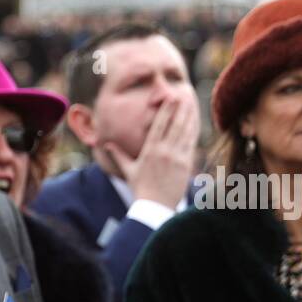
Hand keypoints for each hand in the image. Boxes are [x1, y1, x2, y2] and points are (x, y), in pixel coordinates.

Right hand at [102, 93, 199, 208]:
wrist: (154, 207)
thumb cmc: (140, 189)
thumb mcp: (128, 170)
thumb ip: (119, 155)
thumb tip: (106, 145)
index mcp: (150, 151)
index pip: (159, 125)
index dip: (166, 110)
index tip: (170, 98)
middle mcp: (164, 151)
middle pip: (175, 124)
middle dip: (180, 109)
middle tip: (185, 94)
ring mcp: (177, 157)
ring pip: (185, 132)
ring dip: (189, 116)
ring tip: (192, 104)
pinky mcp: (186, 165)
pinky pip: (191, 144)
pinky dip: (194, 131)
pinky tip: (196, 122)